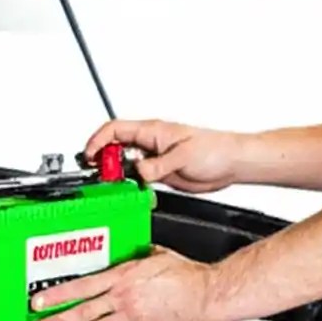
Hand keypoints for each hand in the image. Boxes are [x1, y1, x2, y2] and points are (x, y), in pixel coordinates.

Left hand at [29, 246, 222, 320]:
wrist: (210, 294)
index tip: (39, 301)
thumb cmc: (189, 275)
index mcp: (124, 276)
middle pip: (83, 311)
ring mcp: (134, 318)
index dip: (58, 294)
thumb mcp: (158, 255)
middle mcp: (125, 297)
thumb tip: (132, 252)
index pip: (83, 285)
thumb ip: (139, 257)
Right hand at [83, 119, 243, 193]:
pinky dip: (128, 183)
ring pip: (124, 163)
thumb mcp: (183, 156)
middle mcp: (150, 143)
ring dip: (115, 173)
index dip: (97, 141)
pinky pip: (136, 177)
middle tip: (99, 175)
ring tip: (110, 185)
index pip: (115, 130)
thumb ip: (158, 166)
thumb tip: (138, 171)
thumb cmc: (214, 149)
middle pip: (114, 146)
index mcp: (153, 131)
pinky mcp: (159, 173)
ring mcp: (153, 158)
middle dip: (102, 159)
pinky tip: (129, 191)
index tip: (90, 156)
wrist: (231, 163)